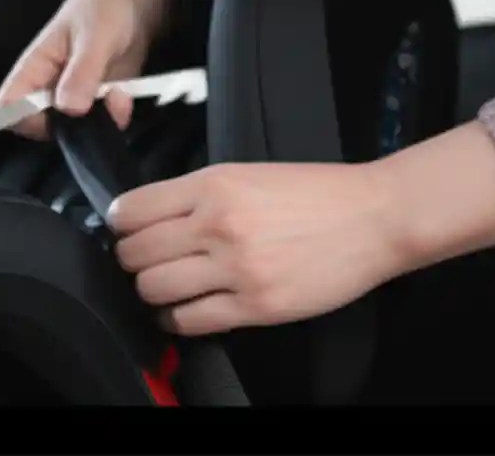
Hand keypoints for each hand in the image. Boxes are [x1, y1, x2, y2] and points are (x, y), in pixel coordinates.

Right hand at [0, 0, 190, 138]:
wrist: (137, 2)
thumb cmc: (104, 7)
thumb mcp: (94, 35)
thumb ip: (82, 72)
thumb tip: (69, 109)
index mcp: (33, 68)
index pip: (7, 107)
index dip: (22, 120)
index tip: (56, 117)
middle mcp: (48, 89)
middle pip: (42, 127)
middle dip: (73, 126)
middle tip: (100, 103)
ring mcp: (74, 99)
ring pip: (76, 130)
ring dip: (100, 121)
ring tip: (119, 94)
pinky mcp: (99, 104)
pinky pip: (103, 124)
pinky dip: (117, 116)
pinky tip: (126, 95)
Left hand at [107, 162, 404, 335]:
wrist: (373, 217)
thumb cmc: (315, 193)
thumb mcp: (245, 173)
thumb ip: (195, 194)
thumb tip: (147, 217)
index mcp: (212, 185)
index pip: (131, 210)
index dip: (120, 225)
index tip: (125, 232)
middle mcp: (217, 225)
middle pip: (133, 254)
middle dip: (131, 261)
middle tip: (144, 262)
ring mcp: (236, 268)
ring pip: (153, 289)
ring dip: (151, 293)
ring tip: (165, 288)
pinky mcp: (256, 305)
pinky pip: (189, 321)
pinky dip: (177, 319)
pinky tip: (186, 309)